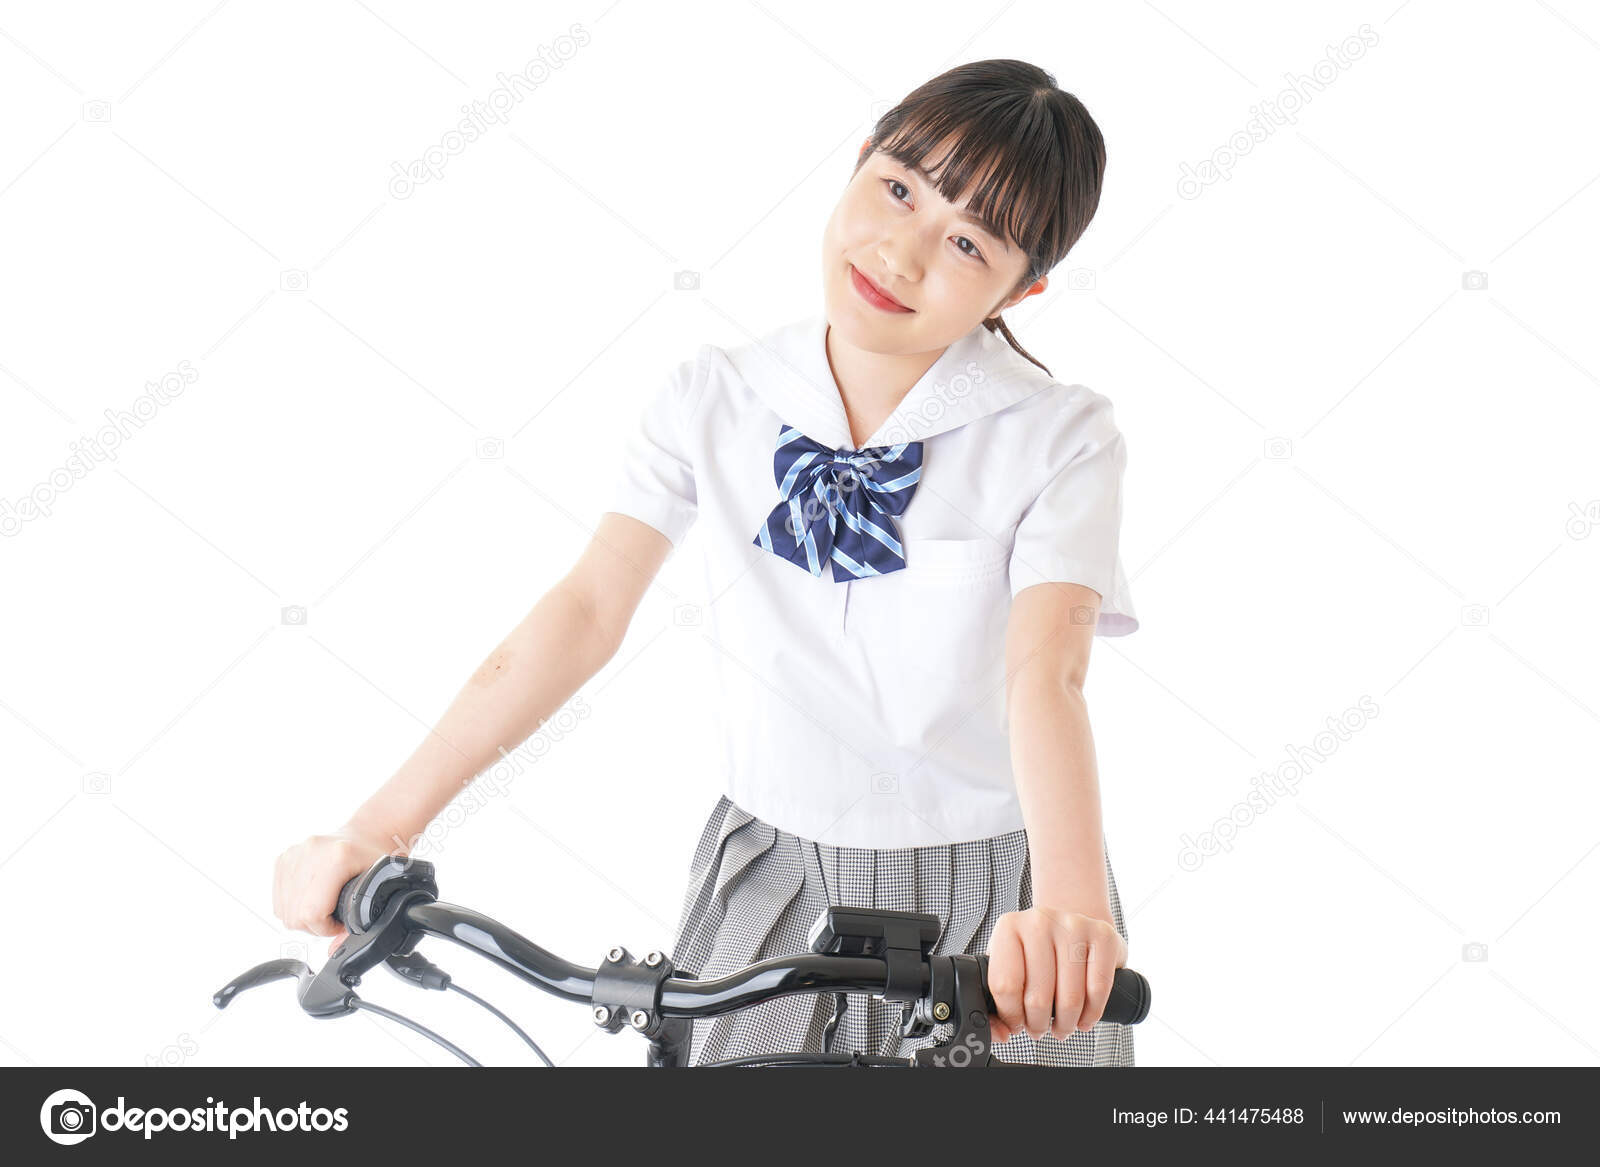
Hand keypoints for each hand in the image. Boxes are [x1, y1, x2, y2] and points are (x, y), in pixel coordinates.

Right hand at [272, 827, 396, 958]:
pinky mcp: (283, 858)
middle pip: (295, 915)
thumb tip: (335, 950)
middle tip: (334, 915)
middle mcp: (311, 852)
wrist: (364, 835)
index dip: (325, 928)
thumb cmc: (373, 860)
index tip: (339, 923)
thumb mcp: (378, 889)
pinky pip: (278, 899)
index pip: (311, 912)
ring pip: (283, 911)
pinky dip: (293, 908)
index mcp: (337, 857)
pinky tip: (312, 899)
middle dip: (315, 925)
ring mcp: (294, 853)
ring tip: (324, 906)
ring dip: (303, 917)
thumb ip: (361, 924)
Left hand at [984, 906, 1127, 1042]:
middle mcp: (1039, 921)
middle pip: (1038, 997)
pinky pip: (1098, 989)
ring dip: (1066, 1023)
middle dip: (1038, 1024)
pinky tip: (1084, 1018)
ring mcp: (1073, 925)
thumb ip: (995, 1004)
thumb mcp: (1010, 966)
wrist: (1069, 925)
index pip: (1005, 985)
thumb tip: (999, 1034)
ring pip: (1070, 998)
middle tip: (1040, 1028)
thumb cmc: (1037, 951)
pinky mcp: (1102, 934)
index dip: (1011, 1016)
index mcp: (1009, 928)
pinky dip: (1091, 1013)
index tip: (1016, 1023)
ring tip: (1062, 1025)